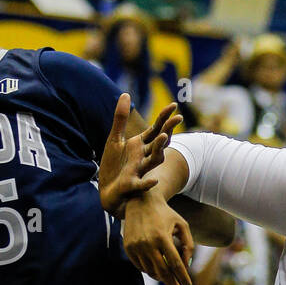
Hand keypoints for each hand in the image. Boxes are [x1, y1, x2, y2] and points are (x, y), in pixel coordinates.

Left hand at [98, 96, 179, 216]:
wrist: (107, 191)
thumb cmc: (113, 166)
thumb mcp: (115, 139)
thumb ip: (120, 118)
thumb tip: (125, 93)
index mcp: (140, 145)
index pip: (156, 129)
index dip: (165, 118)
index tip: (174, 105)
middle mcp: (143, 157)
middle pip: (159, 143)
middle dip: (168, 130)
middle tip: (178, 118)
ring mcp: (139, 170)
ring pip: (153, 160)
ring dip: (159, 149)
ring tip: (163, 136)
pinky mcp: (130, 184)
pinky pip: (142, 185)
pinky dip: (148, 183)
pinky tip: (155, 180)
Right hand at [121, 194, 193, 284]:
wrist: (141, 201)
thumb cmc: (166, 214)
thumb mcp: (183, 225)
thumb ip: (188, 245)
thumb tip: (187, 266)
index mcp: (162, 237)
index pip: (175, 264)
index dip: (183, 278)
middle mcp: (147, 243)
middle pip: (162, 272)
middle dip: (172, 284)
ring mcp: (136, 246)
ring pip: (150, 271)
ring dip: (161, 278)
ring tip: (169, 279)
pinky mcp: (128, 247)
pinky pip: (140, 266)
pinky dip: (149, 270)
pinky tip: (157, 270)